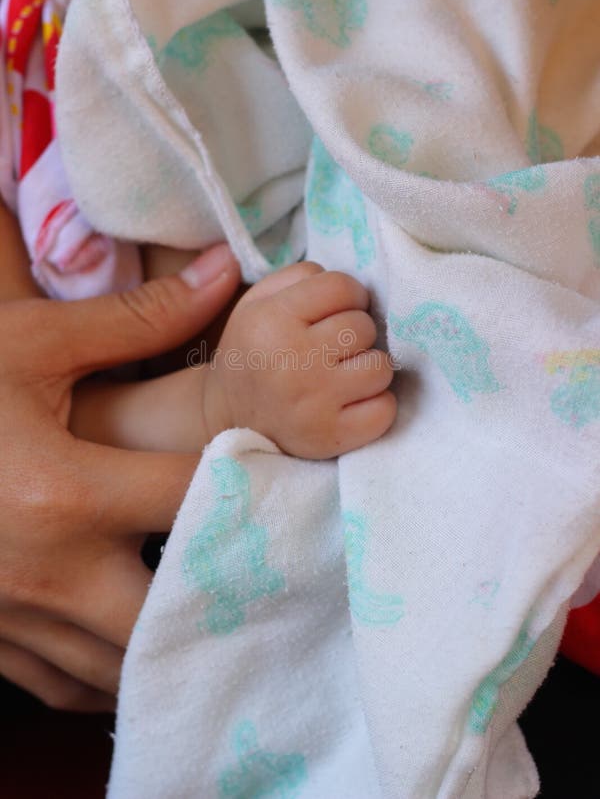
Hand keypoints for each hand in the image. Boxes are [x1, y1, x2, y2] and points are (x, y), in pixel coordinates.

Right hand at [0, 202, 239, 710]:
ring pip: (133, 662)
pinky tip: (137, 631)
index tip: (281, 470)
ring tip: (211, 593)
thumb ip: (138, 319)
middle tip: (260, 550)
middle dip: (225, 582)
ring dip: (179, 631)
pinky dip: (117, 666)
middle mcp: (48, 572)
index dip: (252, 484)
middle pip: (179, 609)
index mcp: (66, 493)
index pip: (198, 499)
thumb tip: (225, 271)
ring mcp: (16, 620)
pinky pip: (74, 687)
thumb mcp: (33, 345)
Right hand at [207, 262, 396, 457]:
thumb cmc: (255, 349)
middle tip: (335, 347)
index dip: (349, 295)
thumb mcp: (258, 300)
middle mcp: (293, 361)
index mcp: (272, 320)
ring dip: (369, 367)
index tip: (339, 311)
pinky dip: (377, 404)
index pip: (342, 287)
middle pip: (364, 326)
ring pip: (381, 367)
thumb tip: (352, 284)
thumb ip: (302, 276)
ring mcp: (314, 403)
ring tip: (345, 373)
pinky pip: (384, 410)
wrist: (228, 413)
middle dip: (356, 332)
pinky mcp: (329, 437)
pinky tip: (353, 401)